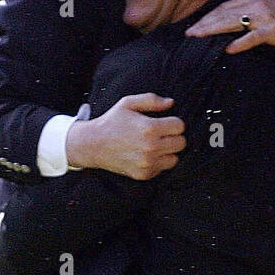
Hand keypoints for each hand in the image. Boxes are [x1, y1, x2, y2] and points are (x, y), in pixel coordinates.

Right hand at [65, 94, 184, 179]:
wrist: (93, 145)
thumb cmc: (112, 121)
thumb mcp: (128, 103)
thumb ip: (151, 100)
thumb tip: (171, 103)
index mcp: (149, 128)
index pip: (180, 126)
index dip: (174, 122)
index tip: (165, 122)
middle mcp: (151, 147)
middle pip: (181, 143)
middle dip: (174, 136)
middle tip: (162, 133)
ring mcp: (148, 163)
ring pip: (175, 158)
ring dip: (168, 151)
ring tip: (156, 144)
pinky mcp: (144, 174)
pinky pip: (163, 168)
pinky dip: (158, 162)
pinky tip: (147, 154)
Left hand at [186, 0, 274, 64]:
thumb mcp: (272, 7)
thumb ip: (254, 11)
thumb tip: (235, 19)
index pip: (227, 6)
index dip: (209, 16)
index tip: (195, 24)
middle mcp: (258, 2)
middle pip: (225, 12)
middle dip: (205, 23)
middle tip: (189, 33)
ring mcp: (265, 15)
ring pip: (233, 21)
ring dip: (213, 30)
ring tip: (198, 37)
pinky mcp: (273, 29)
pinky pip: (251, 37)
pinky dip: (239, 43)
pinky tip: (228, 49)